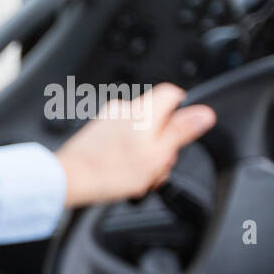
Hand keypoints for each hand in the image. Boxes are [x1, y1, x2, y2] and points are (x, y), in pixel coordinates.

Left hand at [54, 82, 216, 207]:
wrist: (68, 179)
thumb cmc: (108, 171)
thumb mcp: (157, 155)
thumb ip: (181, 131)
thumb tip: (205, 113)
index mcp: (144, 110)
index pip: (174, 93)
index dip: (184, 113)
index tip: (183, 134)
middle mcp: (124, 110)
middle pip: (158, 118)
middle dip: (163, 143)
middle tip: (158, 166)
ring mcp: (108, 121)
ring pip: (140, 133)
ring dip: (145, 155)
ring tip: (138, 177)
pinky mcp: (96, 135)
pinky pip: (121, 142)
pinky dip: (127, 157)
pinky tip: (123, 176)